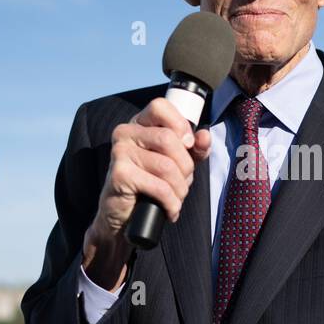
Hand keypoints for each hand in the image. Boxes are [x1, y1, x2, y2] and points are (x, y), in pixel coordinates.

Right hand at [82, 98, 211, 289]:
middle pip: (169, 139)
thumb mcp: (178, 163)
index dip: (180, 125)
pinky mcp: (119, 175)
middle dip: (185, 167)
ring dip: (180, 189)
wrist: (124, 217)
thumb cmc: (151, 185)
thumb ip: (194, 148)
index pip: (159, 106)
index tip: (188, 144)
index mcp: (139, 124)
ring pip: (166, 166)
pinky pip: (159, 186)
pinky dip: (171, 203)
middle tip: (183, 183)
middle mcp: (125, 133)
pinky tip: (169, 210)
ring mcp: (119, 152)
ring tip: (176, 199)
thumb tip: (204, 136)